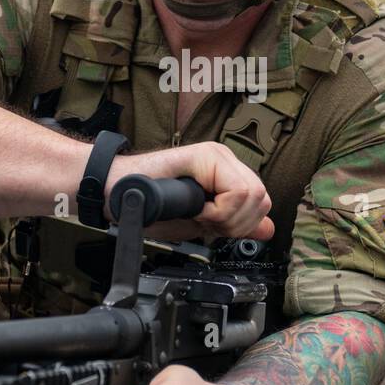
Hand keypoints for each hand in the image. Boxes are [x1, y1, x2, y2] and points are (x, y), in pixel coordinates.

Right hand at [104, 142, 273, 241]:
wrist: (117, 196)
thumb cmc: (150, 206)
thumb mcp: (201, 224)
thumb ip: (235, 224)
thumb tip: (268, 228)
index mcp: (227, 173)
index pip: (261, 204)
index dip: (240, 225)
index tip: (211, 228)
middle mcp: (225, 160)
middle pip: (261, 199)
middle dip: (235, 223)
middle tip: (204, 222)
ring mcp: (215, 155)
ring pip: (251, 195)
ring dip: (224, 217)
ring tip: (197, 214)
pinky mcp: (204, 155)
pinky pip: (235, 191)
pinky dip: (216, 211)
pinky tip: (194, 209)